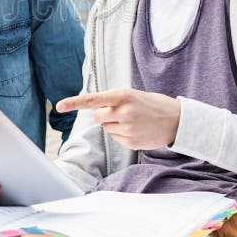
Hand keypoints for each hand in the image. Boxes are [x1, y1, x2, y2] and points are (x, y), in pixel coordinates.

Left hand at [56, 88, 180, 150]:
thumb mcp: (133, 95)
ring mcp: (127, 128)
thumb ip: (114, 100)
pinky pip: (115, 138)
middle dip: (105, 114)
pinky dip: (122, 134)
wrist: (178, 120)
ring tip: (134, 120)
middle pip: (97, 116)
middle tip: (122, 112)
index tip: (59, 106)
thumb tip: (95, 111)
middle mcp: (123, 111)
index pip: (92, 100)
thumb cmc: (152, 104)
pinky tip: (137, 130)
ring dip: (114, 124)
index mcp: (122, 95)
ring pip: (106, 127)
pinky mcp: (130, 142)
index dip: (73, 103)